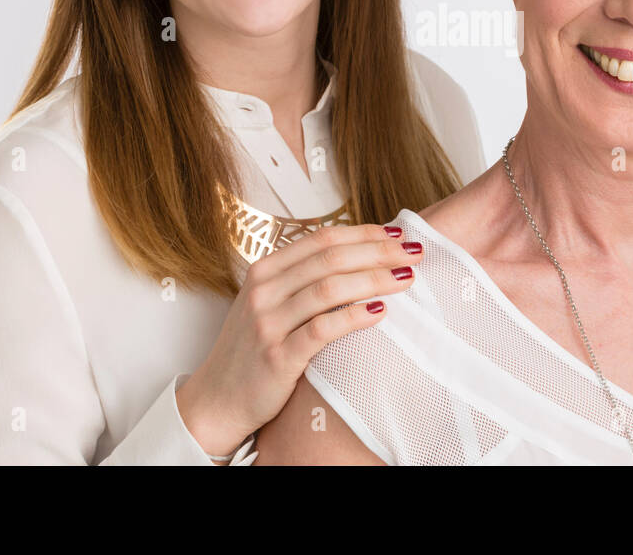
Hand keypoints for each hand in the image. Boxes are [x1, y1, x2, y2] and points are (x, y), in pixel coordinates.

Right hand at [175, 223, 422, 457]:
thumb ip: (304, 279)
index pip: (323, 239)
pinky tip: (380, 311)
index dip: (365, 232)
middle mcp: (264, 290)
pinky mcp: (277, 356)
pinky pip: (323, 329)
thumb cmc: (254, 348)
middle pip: (331, 258)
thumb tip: (362, 256)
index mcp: (265, 270)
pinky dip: (355, 316)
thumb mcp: (270, 303)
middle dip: (379, 251)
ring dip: (375, 279)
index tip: (399, 233)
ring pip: (330, 288)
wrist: (218, 399)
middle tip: (414, 253)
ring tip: (406, 278)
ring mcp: (268, 323)